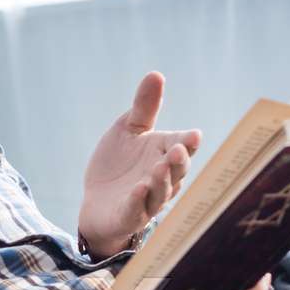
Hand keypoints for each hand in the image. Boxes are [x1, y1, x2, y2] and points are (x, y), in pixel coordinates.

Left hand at [78, 72, 200, 257]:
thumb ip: (143, 107)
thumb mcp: (127, 131)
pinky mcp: (129, 215)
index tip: (193, 135)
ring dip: (162, 180)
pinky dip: (139, 200)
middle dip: (179, 161)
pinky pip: (137, 209)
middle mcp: (162, 178)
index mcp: (164, 153)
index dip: (188, 142)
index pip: (182, 146)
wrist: (96, 203)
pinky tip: (139, 189)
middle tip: (178, 149)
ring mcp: (148, 200)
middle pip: (177, 170)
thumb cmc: (118, 165)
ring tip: (159, 166)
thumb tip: (156, 74)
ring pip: (161, 191)